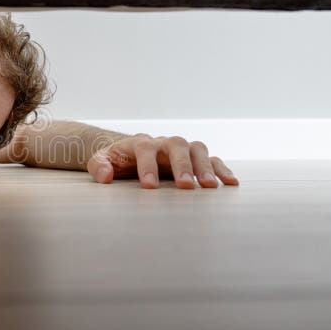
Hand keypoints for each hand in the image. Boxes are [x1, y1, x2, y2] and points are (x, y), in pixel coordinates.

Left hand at [87, 134, 238, 188]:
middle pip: (176, 145)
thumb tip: (106, 175)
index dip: (147, 166)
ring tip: (208, 187)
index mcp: (139, 142)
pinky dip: (221, 169)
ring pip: (197, 149)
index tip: (149, 187)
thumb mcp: (102, 161)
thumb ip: (99, 166)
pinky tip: (230, 184)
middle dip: (181, 165)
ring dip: (204, 166)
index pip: (145, 148)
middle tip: (185, 186)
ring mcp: (181, 149)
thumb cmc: (116, 161)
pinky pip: (212, 159)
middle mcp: (163, 142)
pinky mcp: (194, 159)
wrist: (130, 154)